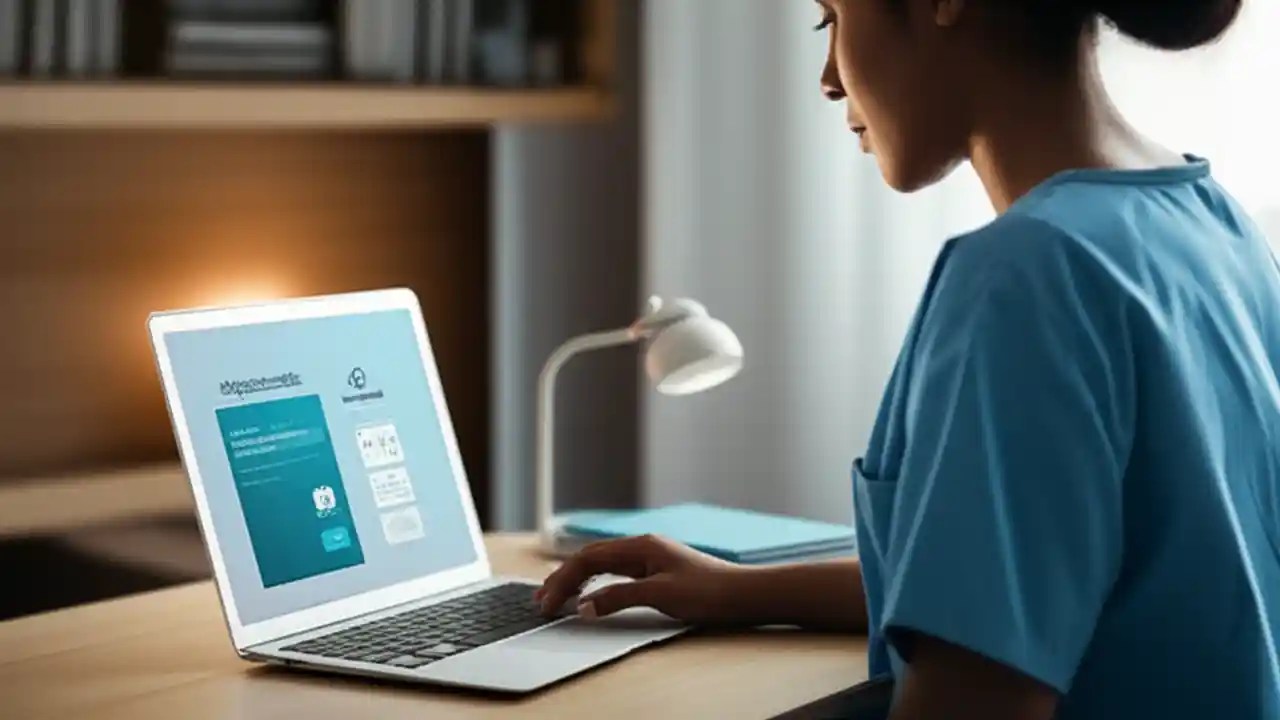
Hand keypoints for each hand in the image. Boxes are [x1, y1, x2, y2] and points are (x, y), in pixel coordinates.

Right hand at [535, 534, 745, 622]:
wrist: (743, 594)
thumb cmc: (709, 592)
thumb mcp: (661, 595)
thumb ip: (620, 597)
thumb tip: (585, 605)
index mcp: (640, 545)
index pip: (588, 558)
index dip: (563, 580)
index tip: (548, 602)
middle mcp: (642, 546)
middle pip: (591, 557)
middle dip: (563, 578)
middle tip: (542, 601)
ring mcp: (649, 557)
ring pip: (602, 563)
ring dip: (577, 579)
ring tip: (557, 597)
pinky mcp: (656, 570)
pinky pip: (615, 571)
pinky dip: (595, 582)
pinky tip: (590, 593)